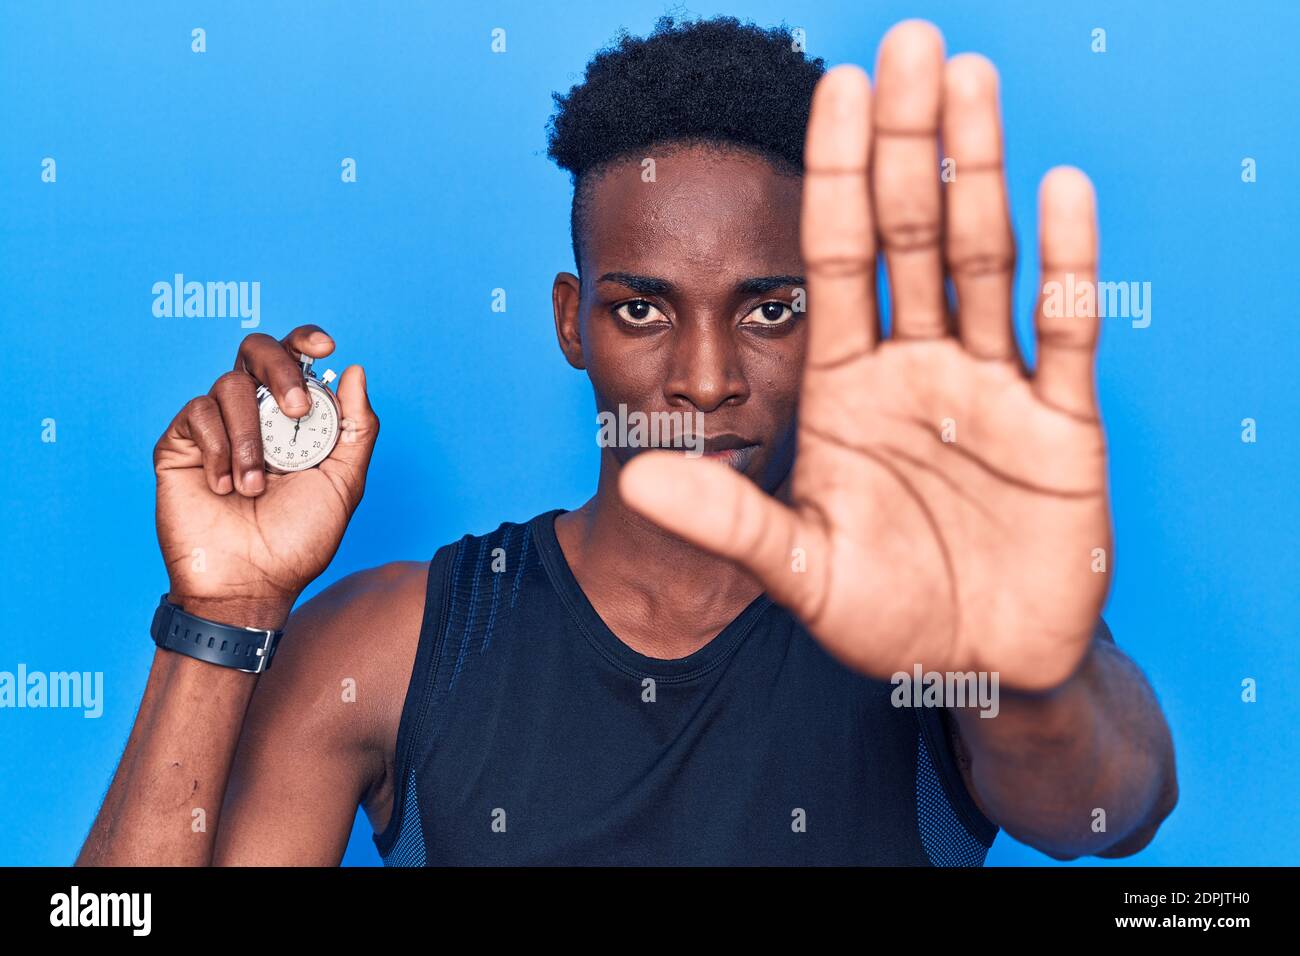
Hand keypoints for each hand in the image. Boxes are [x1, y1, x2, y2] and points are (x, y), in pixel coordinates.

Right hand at [152, 325, 378, 627]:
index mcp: (293, 418)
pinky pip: (197, 415)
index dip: (305, 340)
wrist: (251, 583)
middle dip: (280, 370)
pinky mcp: (180, 445)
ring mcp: (215, 428)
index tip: (325, 348)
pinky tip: (224, 487)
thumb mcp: (343, 483)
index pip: (294, 358)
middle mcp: (253, 415)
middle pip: (256, 350)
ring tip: (256, 486)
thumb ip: (356, 428)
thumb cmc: (298, 540)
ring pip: (228, 385)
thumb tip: (353, 371)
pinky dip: (219, 450)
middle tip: (296, 410)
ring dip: (250, 438)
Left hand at [620, 21, 1111, 691]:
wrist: (975, 666)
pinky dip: (1065, 268)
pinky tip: (1060, 190)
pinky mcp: (1062, 426)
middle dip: (907, 143)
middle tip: (909, 41)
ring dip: (982, 172)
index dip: (833, 174)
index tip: (832, 87)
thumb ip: (728, 521)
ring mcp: (992, 388)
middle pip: (911, 234)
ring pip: (986, 261)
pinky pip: (1063, 334)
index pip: (835, 258)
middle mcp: (917, 367)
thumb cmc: (883, 615)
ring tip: (972, 80)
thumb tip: (634, 483)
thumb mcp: (798, 570)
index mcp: (847, 385)